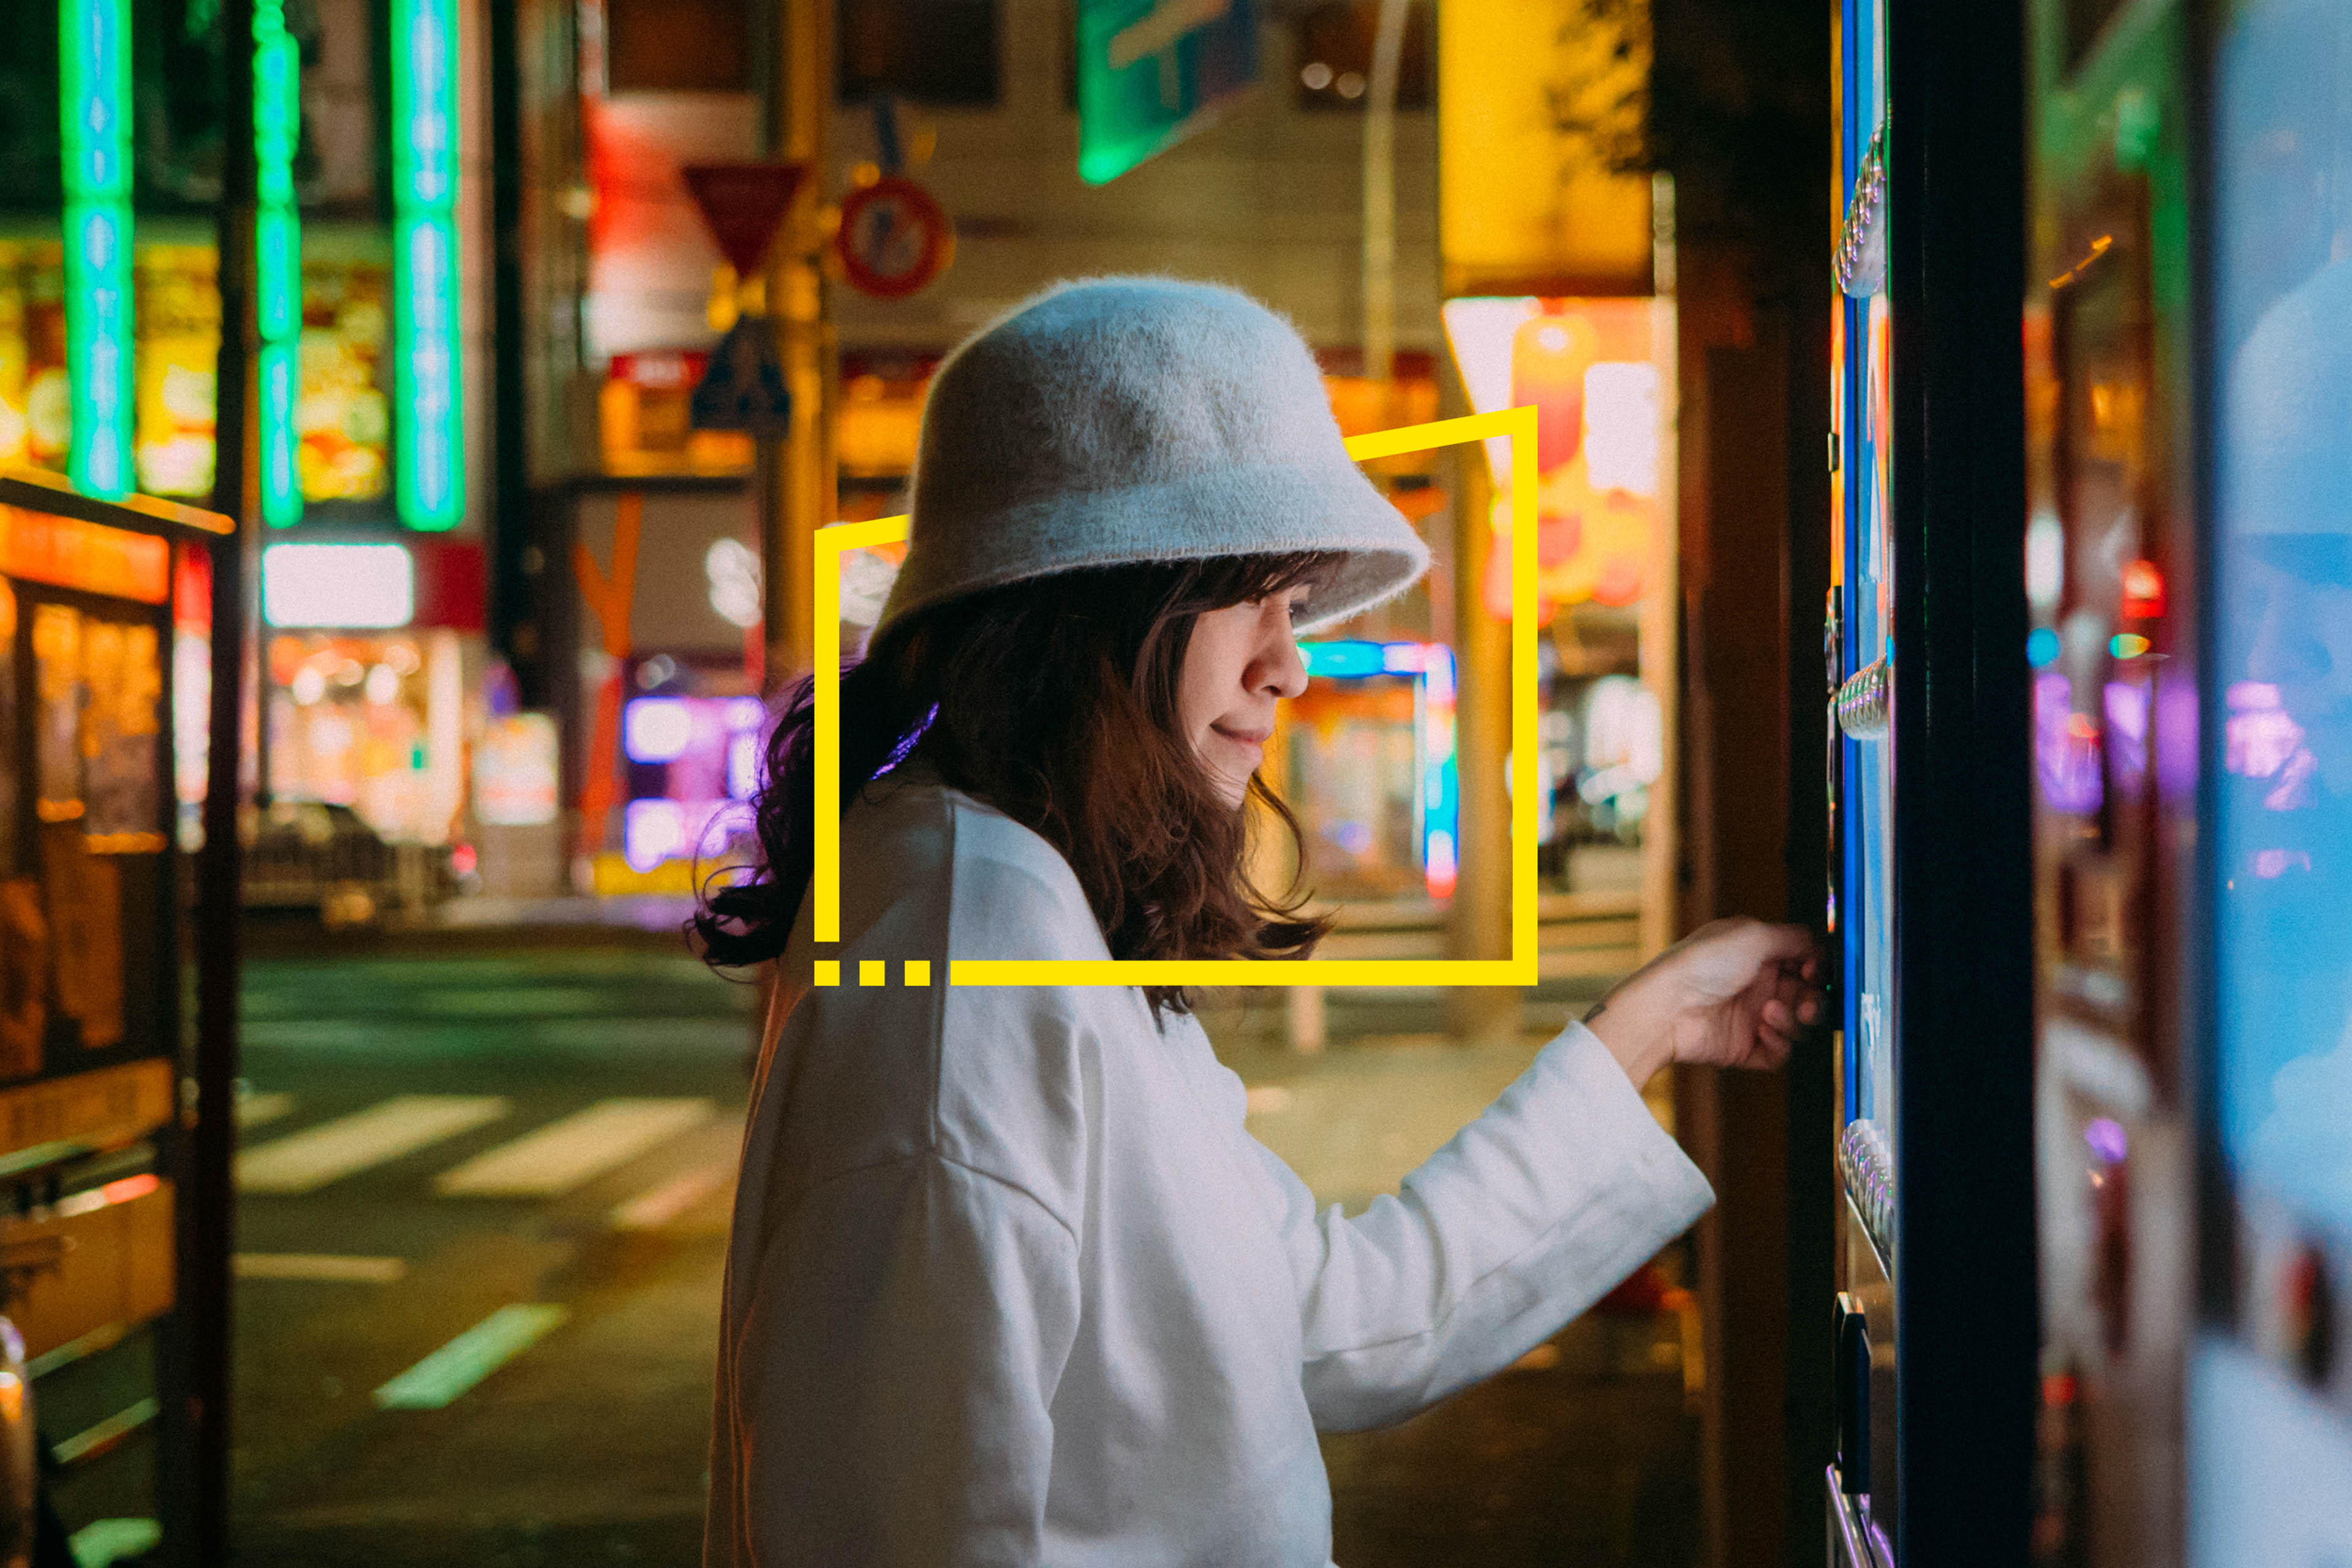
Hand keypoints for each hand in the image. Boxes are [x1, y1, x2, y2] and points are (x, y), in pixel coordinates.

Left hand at [1580, 918, 1824, 1088]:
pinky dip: (1778, 1044)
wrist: (1667, 1007)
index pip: (1803, 963)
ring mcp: (1751, 1017)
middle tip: (1807, 1005)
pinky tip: (1762, 1032)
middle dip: (1813, 1001)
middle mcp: (1757, 986)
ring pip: (1797, 1026)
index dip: (1816, 969)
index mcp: (1758, 955)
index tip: (1814, 972)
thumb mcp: (1751, 935)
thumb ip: (1790, 937)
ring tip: (1769, 1014)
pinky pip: (1779, 1053)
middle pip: (1807, 997)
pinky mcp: (1744, 1047)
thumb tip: (1815, 943)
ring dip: (1792, 1020)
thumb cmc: (1700, 964)